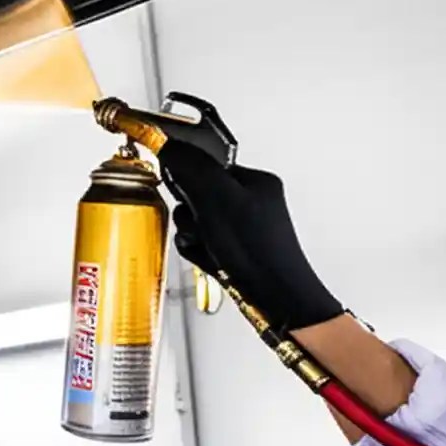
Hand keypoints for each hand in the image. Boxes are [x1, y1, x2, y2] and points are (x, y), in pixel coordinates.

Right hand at [157, 140, 342, 331]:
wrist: (277, 301)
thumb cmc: (260, 252)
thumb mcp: (217, 199)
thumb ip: (192, 168)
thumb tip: (169, 145)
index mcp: (254, 180)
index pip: (206, 162)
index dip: (186, 177)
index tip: (177, 185)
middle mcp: (250, 202)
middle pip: (195, 193)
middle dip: (189, 213)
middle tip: (200, 224)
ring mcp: (242, 228)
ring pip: (196, 221)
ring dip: (193, 235)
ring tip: (206, 246)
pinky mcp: (234, 251)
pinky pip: (202, 243)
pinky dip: (199, 252)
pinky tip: (209, 260)